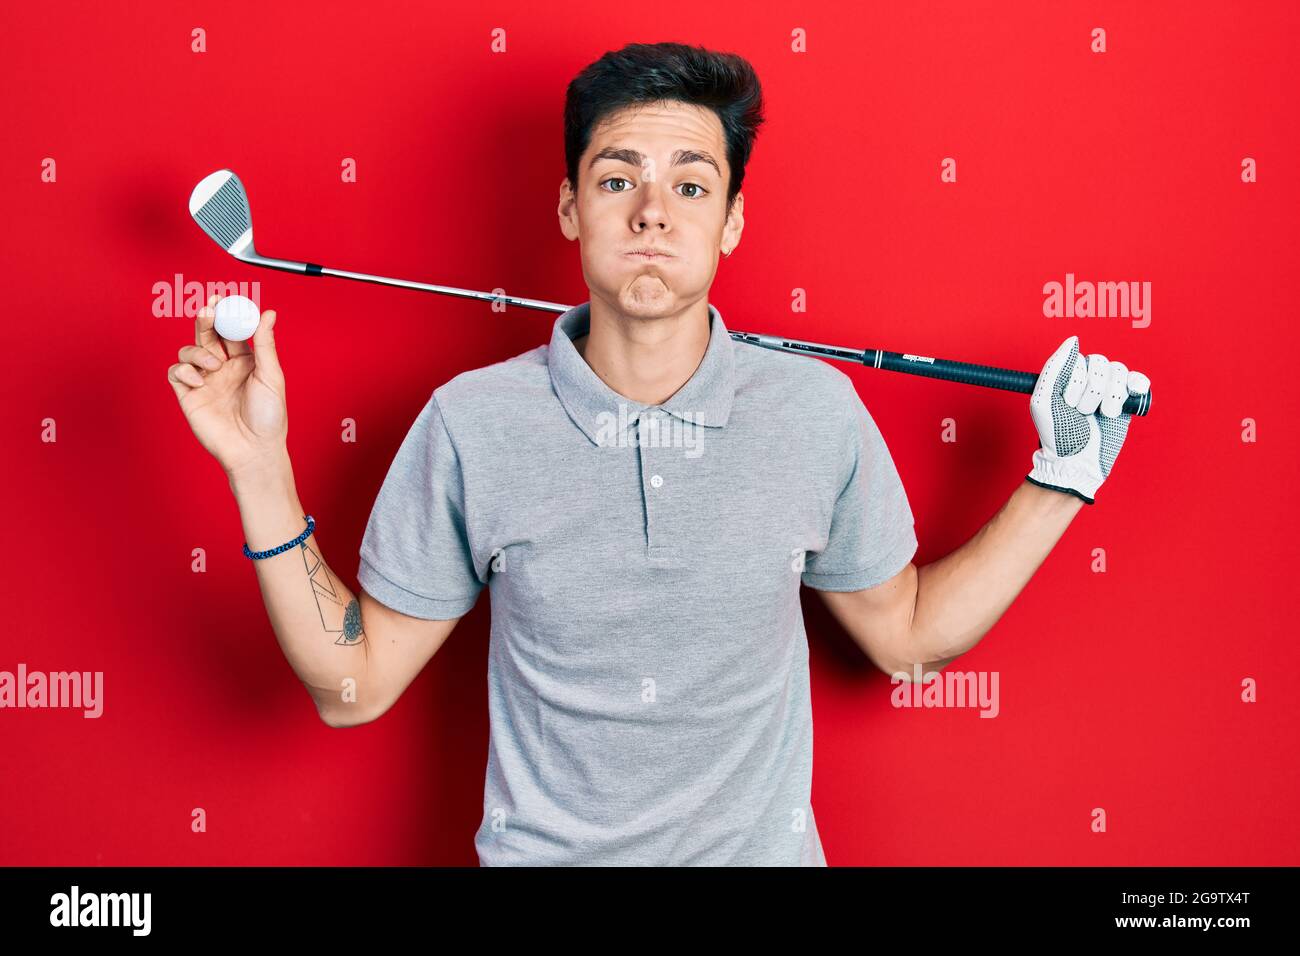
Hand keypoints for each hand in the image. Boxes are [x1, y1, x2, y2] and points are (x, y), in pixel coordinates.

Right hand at [166, 293, 287, 482]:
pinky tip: (201, 383)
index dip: (226, 314)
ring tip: (214, 365)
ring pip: (189, 349)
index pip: (231, 330)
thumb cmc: (269, 418)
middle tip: (208, 309)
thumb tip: (269, 313)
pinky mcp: (189, 394)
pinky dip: (186, 371)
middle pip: (207, 334)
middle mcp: (223, 367)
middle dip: (206, 319)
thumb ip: (265, 344)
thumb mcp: (271, 376)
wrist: (253, 450)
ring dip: (198, 350)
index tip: (223, 299)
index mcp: (245, 361)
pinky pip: (177, 372)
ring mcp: (205, 380)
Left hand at [1026, 335, 1149, 503]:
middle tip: (1083, 412)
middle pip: (1102, 363)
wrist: (1077, 461)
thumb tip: (1074, 340)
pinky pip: (1138, 381)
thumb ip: (1055, 367)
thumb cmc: (1056, 433)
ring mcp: (1108, 390)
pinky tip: (1128, 398)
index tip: (1067, 404)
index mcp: (1068, 376)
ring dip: (1110, 396)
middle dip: (1093, 391)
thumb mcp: (1044, 400)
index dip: (1077, 383)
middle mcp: (1089, 379)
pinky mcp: (1126, 402)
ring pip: (1119, 372)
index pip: (1081, 360)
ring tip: (1101, 415)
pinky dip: (1136, 386)